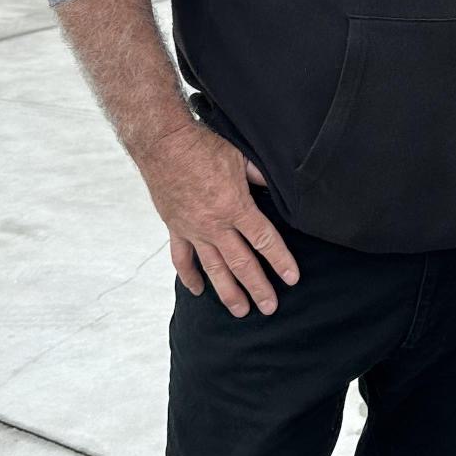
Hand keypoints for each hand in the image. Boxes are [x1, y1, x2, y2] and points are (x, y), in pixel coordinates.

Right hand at [138, 121, 298, 317]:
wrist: (163, 144)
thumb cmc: (203, 146)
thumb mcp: (241, 157)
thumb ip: (261, 176)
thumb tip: (279, 186)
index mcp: (236, 207)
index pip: (264, 240)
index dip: (281, 261)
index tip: (292, 278)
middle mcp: (215, 225)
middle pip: (241, 263)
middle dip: (258, 287)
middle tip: (270, 307)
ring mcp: (193, 230)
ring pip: (213, 269)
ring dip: (228, 292)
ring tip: (241, 311)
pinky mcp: (176, 228)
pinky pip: (182, 259)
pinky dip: (190, 276)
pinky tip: (199, 291)